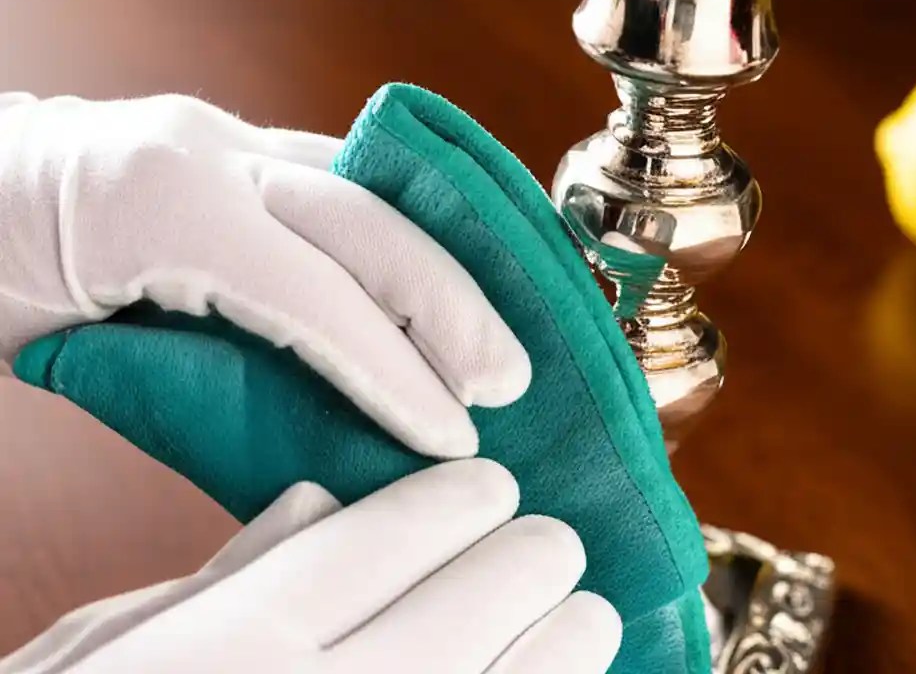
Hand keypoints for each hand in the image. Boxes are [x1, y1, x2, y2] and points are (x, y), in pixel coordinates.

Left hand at [0, 92, 528, 456]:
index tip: (452, 434)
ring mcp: (226, 139)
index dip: (396, 370)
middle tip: (509, 382)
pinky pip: (347, 180)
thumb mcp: (51, 343)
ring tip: (496, 336)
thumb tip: (301, 434)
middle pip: (369, 225)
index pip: (315, 295)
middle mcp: (208, 153)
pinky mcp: (236, 147)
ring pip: (372, 189)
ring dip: (445, 265)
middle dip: (451, 308)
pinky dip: (406, 233)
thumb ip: (175, 378)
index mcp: (161, 202)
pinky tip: (444, 279)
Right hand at [1, 460, 621, 673]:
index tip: (493, 489)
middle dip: (534, 557)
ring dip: (570, 641)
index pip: (390, 533)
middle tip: (548, 549)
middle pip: (485, 594)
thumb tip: (318, 503)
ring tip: (582, 620)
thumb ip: (219, 580)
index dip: (462, 500)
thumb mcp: (105, 656)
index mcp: (231, 642)